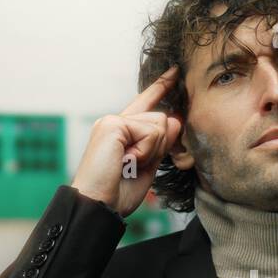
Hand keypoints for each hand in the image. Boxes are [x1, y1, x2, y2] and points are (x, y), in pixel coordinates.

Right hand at [70, 65, 182, 217]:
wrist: (100, 205)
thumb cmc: (118, 193)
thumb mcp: (147, 166)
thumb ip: (161, 143)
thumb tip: (177, 119)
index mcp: (122, 132)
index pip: (145, 104)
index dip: (160, 87)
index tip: (174, 72)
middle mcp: (116, 122)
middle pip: (162, 119)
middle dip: (160, 146)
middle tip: (136, 165)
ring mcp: (112, 121)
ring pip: (159, 124)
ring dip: (152, 151)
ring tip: (130, 164)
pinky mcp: (113, 124)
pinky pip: (151, 132)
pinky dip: (146, 151)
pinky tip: (127, 161)